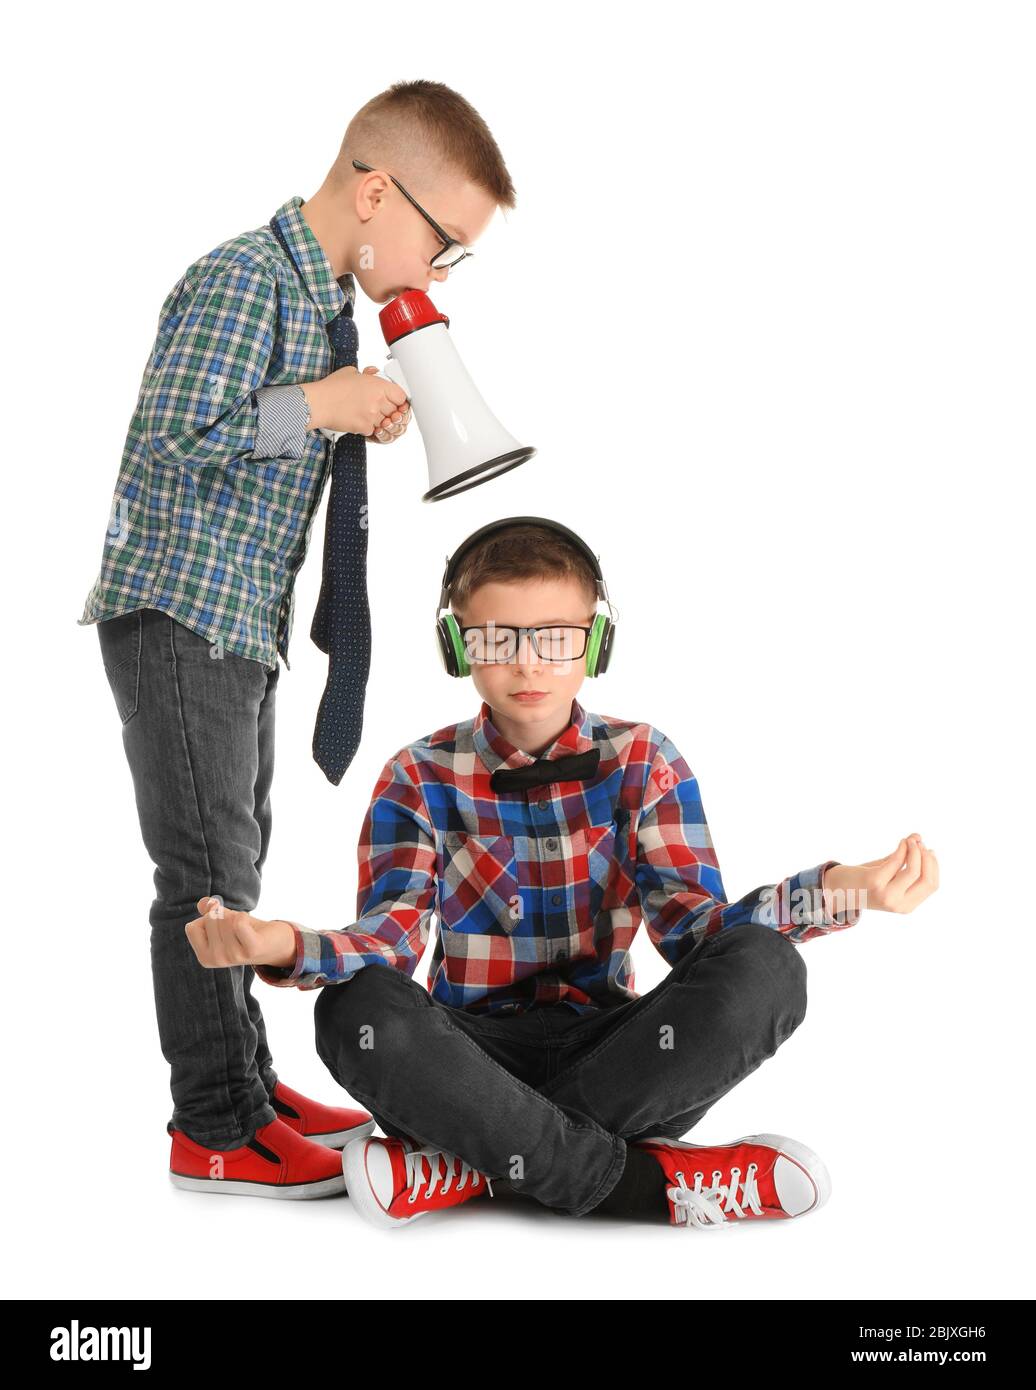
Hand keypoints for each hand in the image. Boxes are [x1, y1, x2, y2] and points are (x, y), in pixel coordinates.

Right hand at [185, 896, 296, 969]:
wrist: (275, 943)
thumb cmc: (245, 931)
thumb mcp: (222, 920)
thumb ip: (209, 911)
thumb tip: (204, 903)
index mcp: (204, 957)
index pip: (191, 927)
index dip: (206, 920)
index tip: (220, 927)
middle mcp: (216, 960)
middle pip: (209, 919)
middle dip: (224, 915)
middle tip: (237, 927)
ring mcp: (233, 957)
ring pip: (225, 918)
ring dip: (237, 916)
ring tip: (246, 928)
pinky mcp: (251, 949)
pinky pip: (239, 922)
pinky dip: (244, 917)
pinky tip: (250, 927)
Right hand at [301, 364, 408, 435]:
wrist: (318, 403)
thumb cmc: (332, 388)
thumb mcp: (352, 372)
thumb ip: (367, 373)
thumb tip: (374, 373)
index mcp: (378, 385)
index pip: (401, 397)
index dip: (398, 400)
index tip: (394, 401)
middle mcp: (377, 401)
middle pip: (395, 411)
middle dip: (388, 411)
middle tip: (376, 407)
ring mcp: (372, 416)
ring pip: (384, 422)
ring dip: (377, 420)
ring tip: (364, 412)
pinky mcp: (364, 428)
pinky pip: (373, 430)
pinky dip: (367, 427)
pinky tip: (357, 419)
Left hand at [824, 833, 938, 917]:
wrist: (838, 888)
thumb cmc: (865, 880)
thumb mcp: (889, 871)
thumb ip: (905, 857)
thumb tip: (918, 836)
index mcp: (907, 905)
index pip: (932, 885)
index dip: (934, 865)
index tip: (928, 850)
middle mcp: (898, 904)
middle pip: (927, 880)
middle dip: (927, 858)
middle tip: (920, 844)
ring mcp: (887, 895)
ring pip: (914, 870)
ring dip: (915, 851)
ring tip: (910, 840)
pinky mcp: (875, 882)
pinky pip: (896, 862)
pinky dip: (902, 848)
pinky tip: (902, 841)